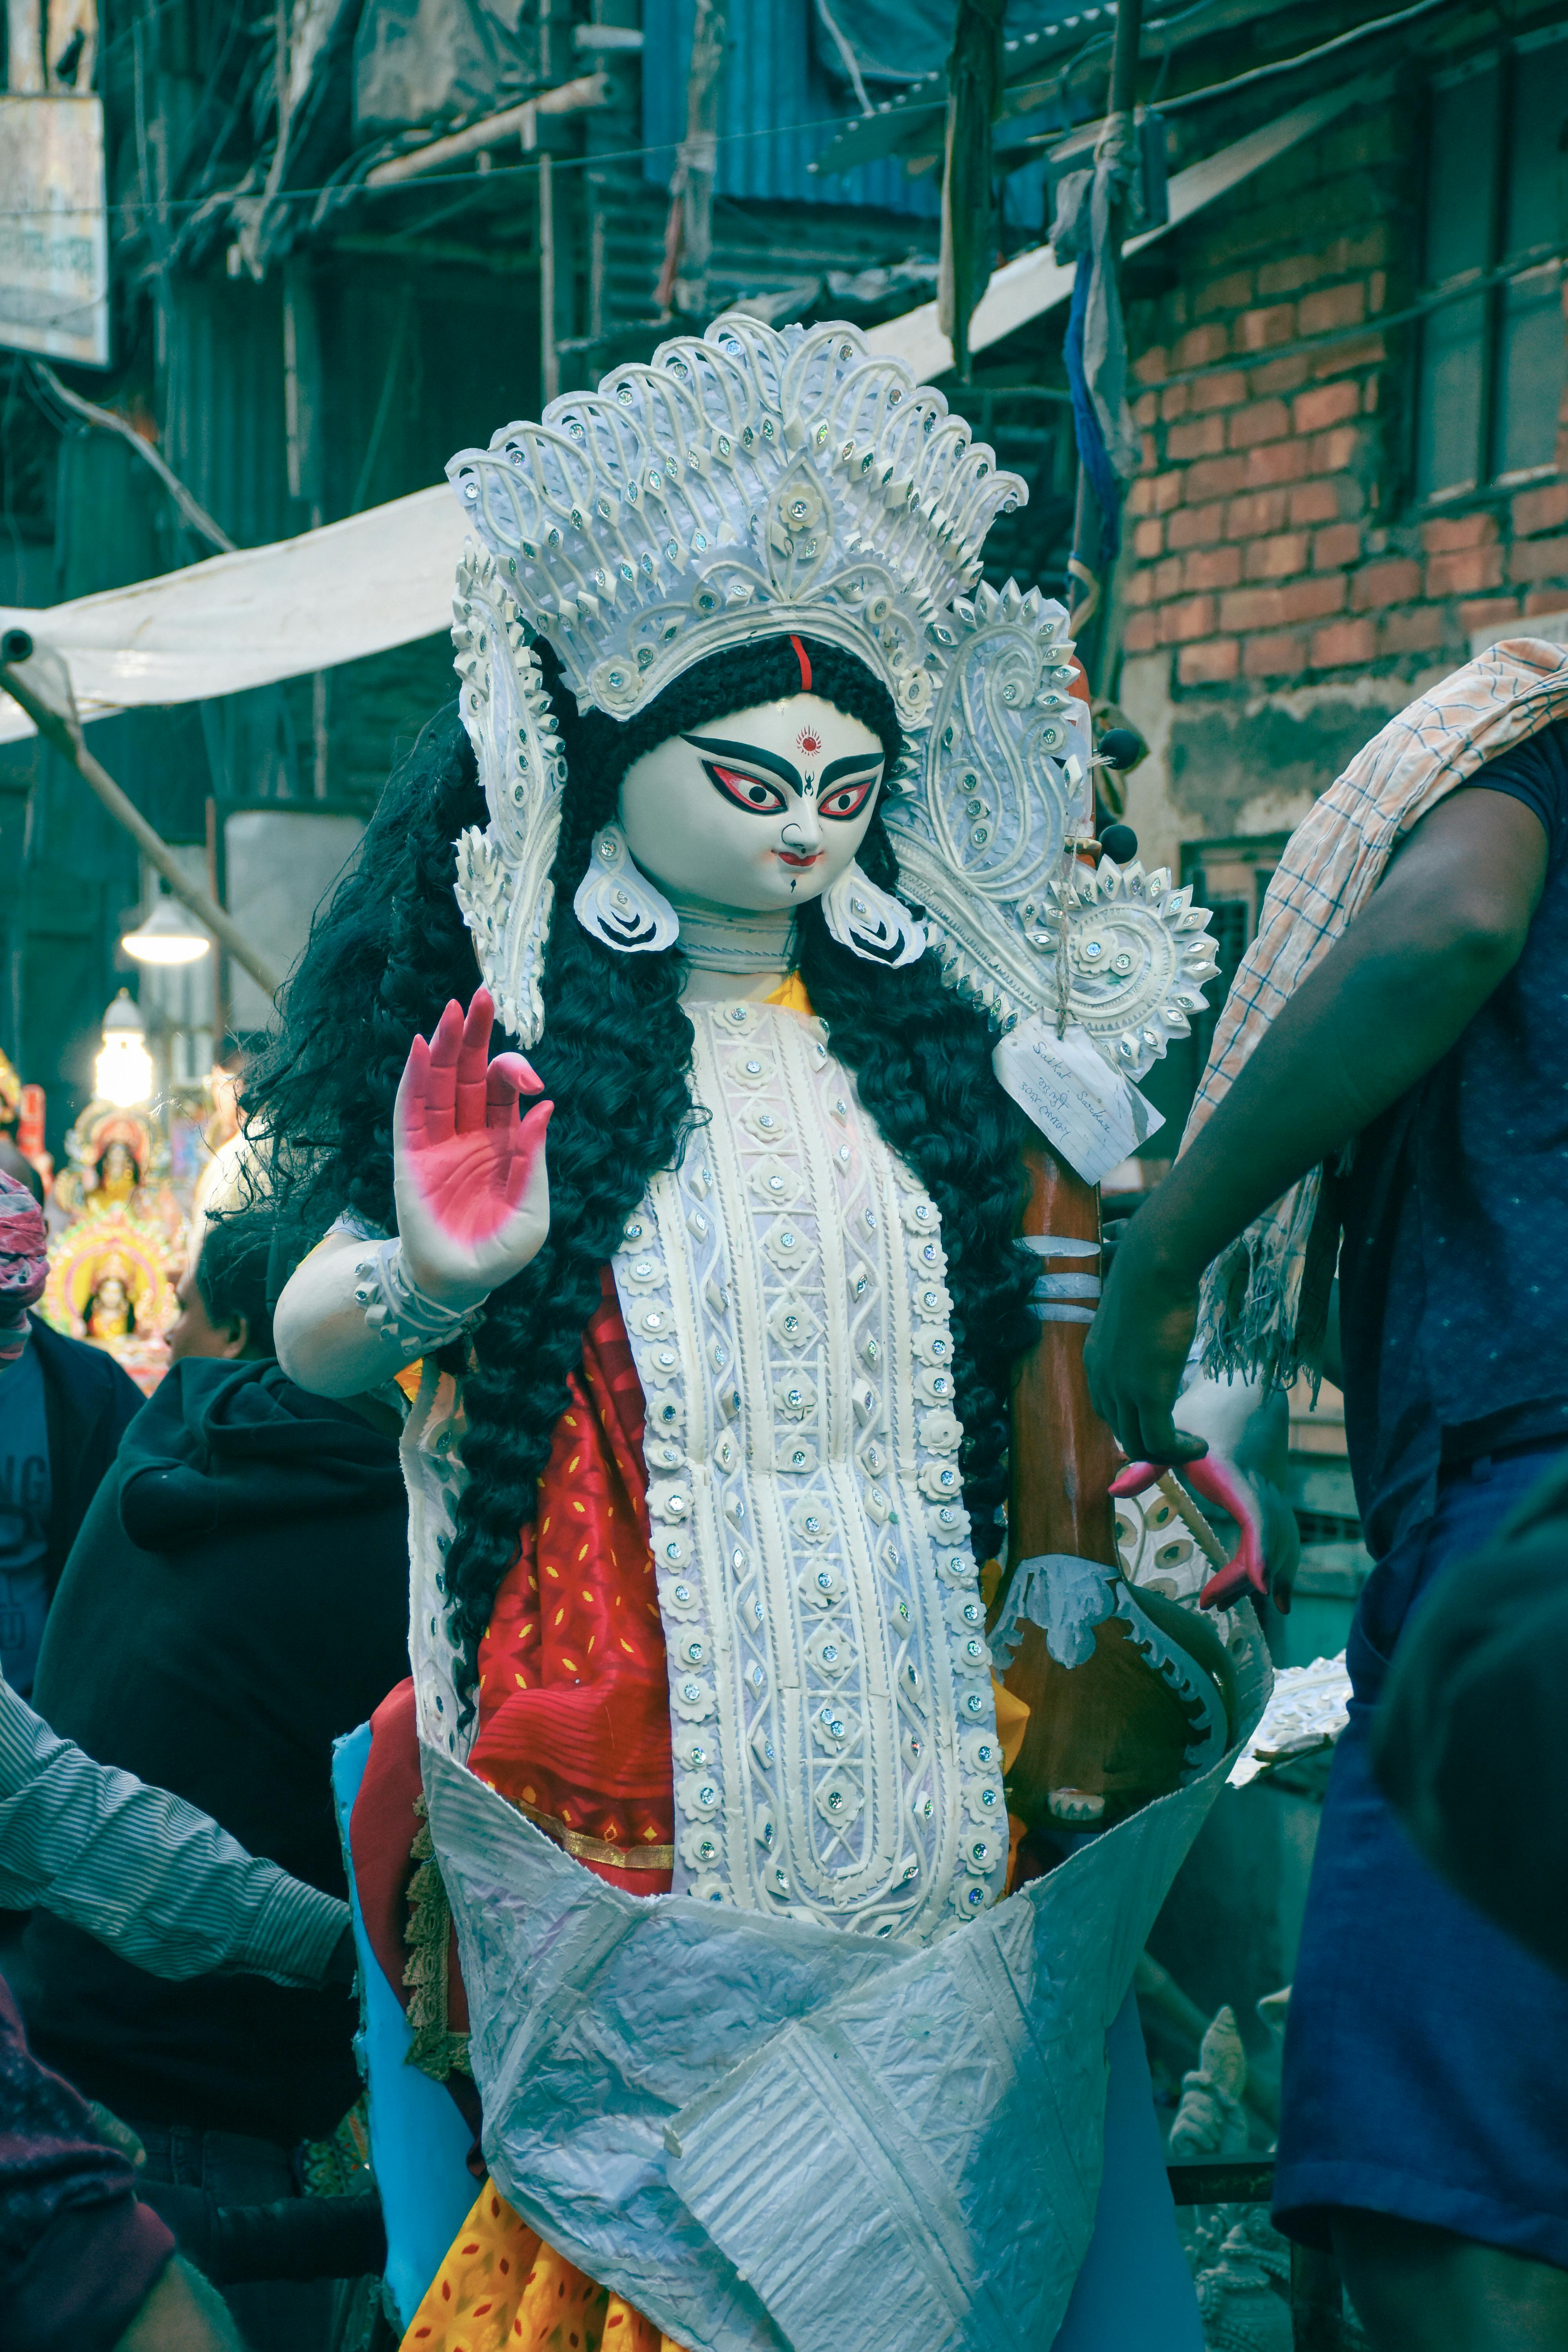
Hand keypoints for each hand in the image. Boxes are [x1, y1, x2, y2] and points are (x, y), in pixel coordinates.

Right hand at [393, 988, 552, 1307]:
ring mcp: (437, 1141)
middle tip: (482, 995)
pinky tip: (418, 1046)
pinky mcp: (410, 1154)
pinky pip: (409, 1107)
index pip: (502, 1090)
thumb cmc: (498, 1252)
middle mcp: (468, 1133)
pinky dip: (413, 1077)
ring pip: (438, 1081)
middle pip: (468, 1071)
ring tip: (452, 1009)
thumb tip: (543, 1107)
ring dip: (443, 1045)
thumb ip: (534, 1161)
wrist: (457, 1283)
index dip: (512, 1071)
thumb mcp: (532, 1214)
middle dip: (475, 1035)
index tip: (528, 1078)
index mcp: (502, 1141)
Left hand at [1084, 1220, 1205, 1465]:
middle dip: (1150, 1444)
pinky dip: (1179, 1452)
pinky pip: (1160, 1442)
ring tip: (1192, 1448)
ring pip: (1139, 1444)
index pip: (1107, 1408)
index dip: (1132, 1422)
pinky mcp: (1148, 1394)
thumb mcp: (1135, 1314)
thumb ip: (1137, 1334)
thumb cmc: (1149, 1277)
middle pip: (1121, 1431)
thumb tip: (1155, 1337)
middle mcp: (1101, 1380)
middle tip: (1180, 1443)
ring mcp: (1122, 1389)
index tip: (1160, 1424)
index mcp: (1095, 1360)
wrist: (1153, 1265)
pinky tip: (1200, 1446)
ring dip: (1167, 1453)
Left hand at [1113, 1379, 1300, 1613]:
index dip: (1261, 1553)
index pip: (1258, 1519)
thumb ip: (1147, 1464)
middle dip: (1243, 1579)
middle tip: (1209, 1605)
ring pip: (1282, 1543)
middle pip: (1269, 1543)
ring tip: (1229, 1608)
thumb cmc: (1204, 1409)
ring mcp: (1274, 1493)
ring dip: (1265, 1578)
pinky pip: (1284, 1536)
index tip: (1260, 1585)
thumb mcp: (1173, 1428)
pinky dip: (1280, 1565)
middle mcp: (1264, 1488)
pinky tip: (1276, 1594)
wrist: (1246, 1388)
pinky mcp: (1274, 1496)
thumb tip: (1113, 1489)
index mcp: (1239, 1475)